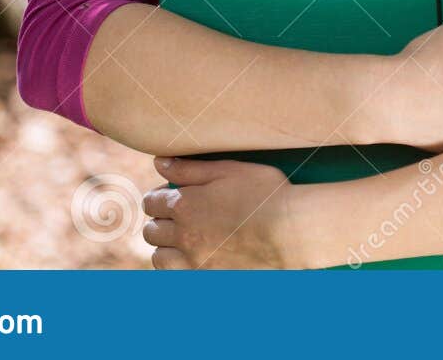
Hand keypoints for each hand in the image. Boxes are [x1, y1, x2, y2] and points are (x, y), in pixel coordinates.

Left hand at [143, 156, 294, 268]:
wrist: (291, 232)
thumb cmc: (265, 194)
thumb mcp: (230, 170)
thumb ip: (190, 167)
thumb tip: (158, 162)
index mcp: (185, 204)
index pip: (151, 202)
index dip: (160, 197)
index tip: (172, 196)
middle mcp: (183, 235)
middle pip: (152, 231)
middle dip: (160, 221)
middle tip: (179, 217)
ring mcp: (194, 261)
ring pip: (159, 258)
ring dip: (166, 248)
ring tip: (184, 240)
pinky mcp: (207, 279)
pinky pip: (177, 278)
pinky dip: (178, 269)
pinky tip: (194, 259)